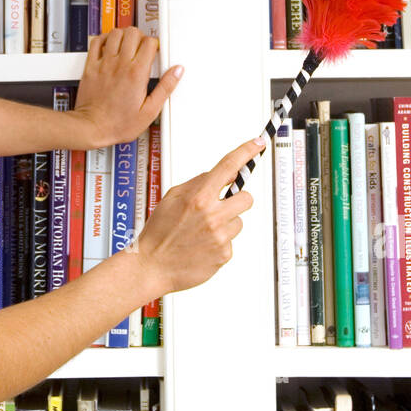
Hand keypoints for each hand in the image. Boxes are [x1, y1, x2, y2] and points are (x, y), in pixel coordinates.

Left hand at [71, 27, 182, 148]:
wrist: (92, 127)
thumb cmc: (118, 123)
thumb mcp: (149, 111)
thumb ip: (165, 88)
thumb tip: (177, 72)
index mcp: (136, 74)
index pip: (149, 43)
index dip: (155, 44)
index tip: (155, 52)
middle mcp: (120, 65)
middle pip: (133, 33)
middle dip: (141, 36)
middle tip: (142, 47)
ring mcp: (104, 64)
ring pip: (115, 34)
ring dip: (124, 35)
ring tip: (127, 44)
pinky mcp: (91, 66)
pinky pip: (96, 42)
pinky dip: (104, 38)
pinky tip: (109, 45)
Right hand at [131, 137, 262, 297]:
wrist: (152, 266)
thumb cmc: (159, 233)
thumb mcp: (172, 198)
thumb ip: (198, 183)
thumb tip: (222, 176)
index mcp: (198, 197)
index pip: (229, 167)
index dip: (246, 152)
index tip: (258, 144)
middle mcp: (212, 215)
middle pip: (246, 198)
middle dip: (236, 200)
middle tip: (221, 207)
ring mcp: (220, 236)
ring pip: (238, 221)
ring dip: (226, 223)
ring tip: (203, 231)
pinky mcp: (224, 254)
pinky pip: (231, 241)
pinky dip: (220, 242)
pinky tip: (202, 246)